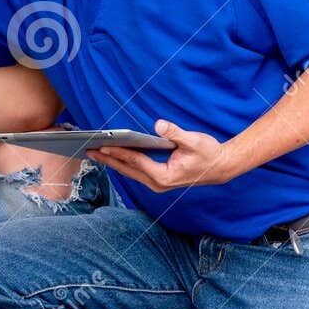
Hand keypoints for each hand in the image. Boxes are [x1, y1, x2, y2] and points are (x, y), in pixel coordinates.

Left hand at [90, 119, 241, 191]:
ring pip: (128, 172)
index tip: (102, 144)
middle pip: (126, 170)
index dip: (118, 152)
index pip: (136, 162)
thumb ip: (175, 133)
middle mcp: (158, 183)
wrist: (219, 168)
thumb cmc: (208, 154)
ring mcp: (156, 184)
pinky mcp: (157, 180)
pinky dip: (121, 163)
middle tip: (88, 150)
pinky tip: (111, 156)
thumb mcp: (195, 141)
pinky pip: (134, 172)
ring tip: (94, 152)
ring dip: (111, 162)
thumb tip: (159, 125)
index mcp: (164, 176)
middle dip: (107, 159)